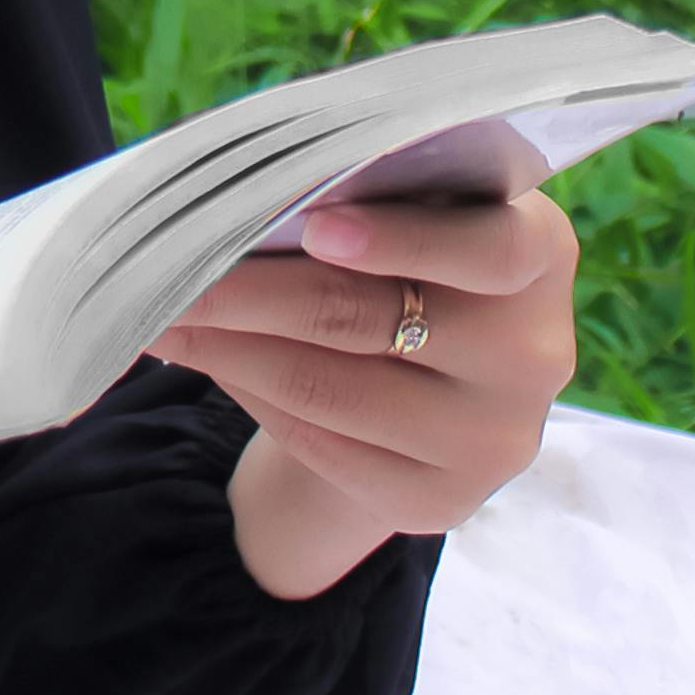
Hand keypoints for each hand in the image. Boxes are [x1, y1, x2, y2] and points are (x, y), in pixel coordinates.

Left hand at [141, 192, 580, 599]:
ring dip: (224, 343)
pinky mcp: (440, 501)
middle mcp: (532, 352)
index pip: (490, 248)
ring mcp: (493, 439)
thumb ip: (355, 192)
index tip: (313, 224)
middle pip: (367, 316)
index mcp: (540, 252)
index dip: (400, 237)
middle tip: (162, 261)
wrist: (429, 374)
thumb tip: (230, 196)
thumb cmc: (403, 253)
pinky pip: (319, 441)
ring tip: (153, 308)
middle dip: (246, 286)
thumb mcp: (406, 208)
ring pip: (326, 384)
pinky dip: (248, 391)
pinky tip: (200, 357)